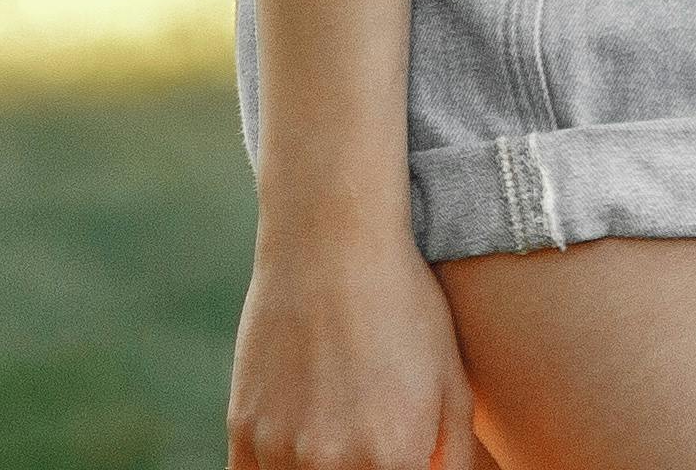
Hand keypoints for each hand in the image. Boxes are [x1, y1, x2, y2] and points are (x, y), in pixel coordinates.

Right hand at [228, 223, 472, 469]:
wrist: (333, 248)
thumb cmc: (406, 312)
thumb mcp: (453, 386)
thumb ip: (452, 460)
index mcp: (394, 460)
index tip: (402, 457)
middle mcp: (334, 467)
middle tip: (369, 436)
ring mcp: (281, 452)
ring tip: (339, 428)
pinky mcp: (243, 433)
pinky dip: (279, 469)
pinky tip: (303, 440)